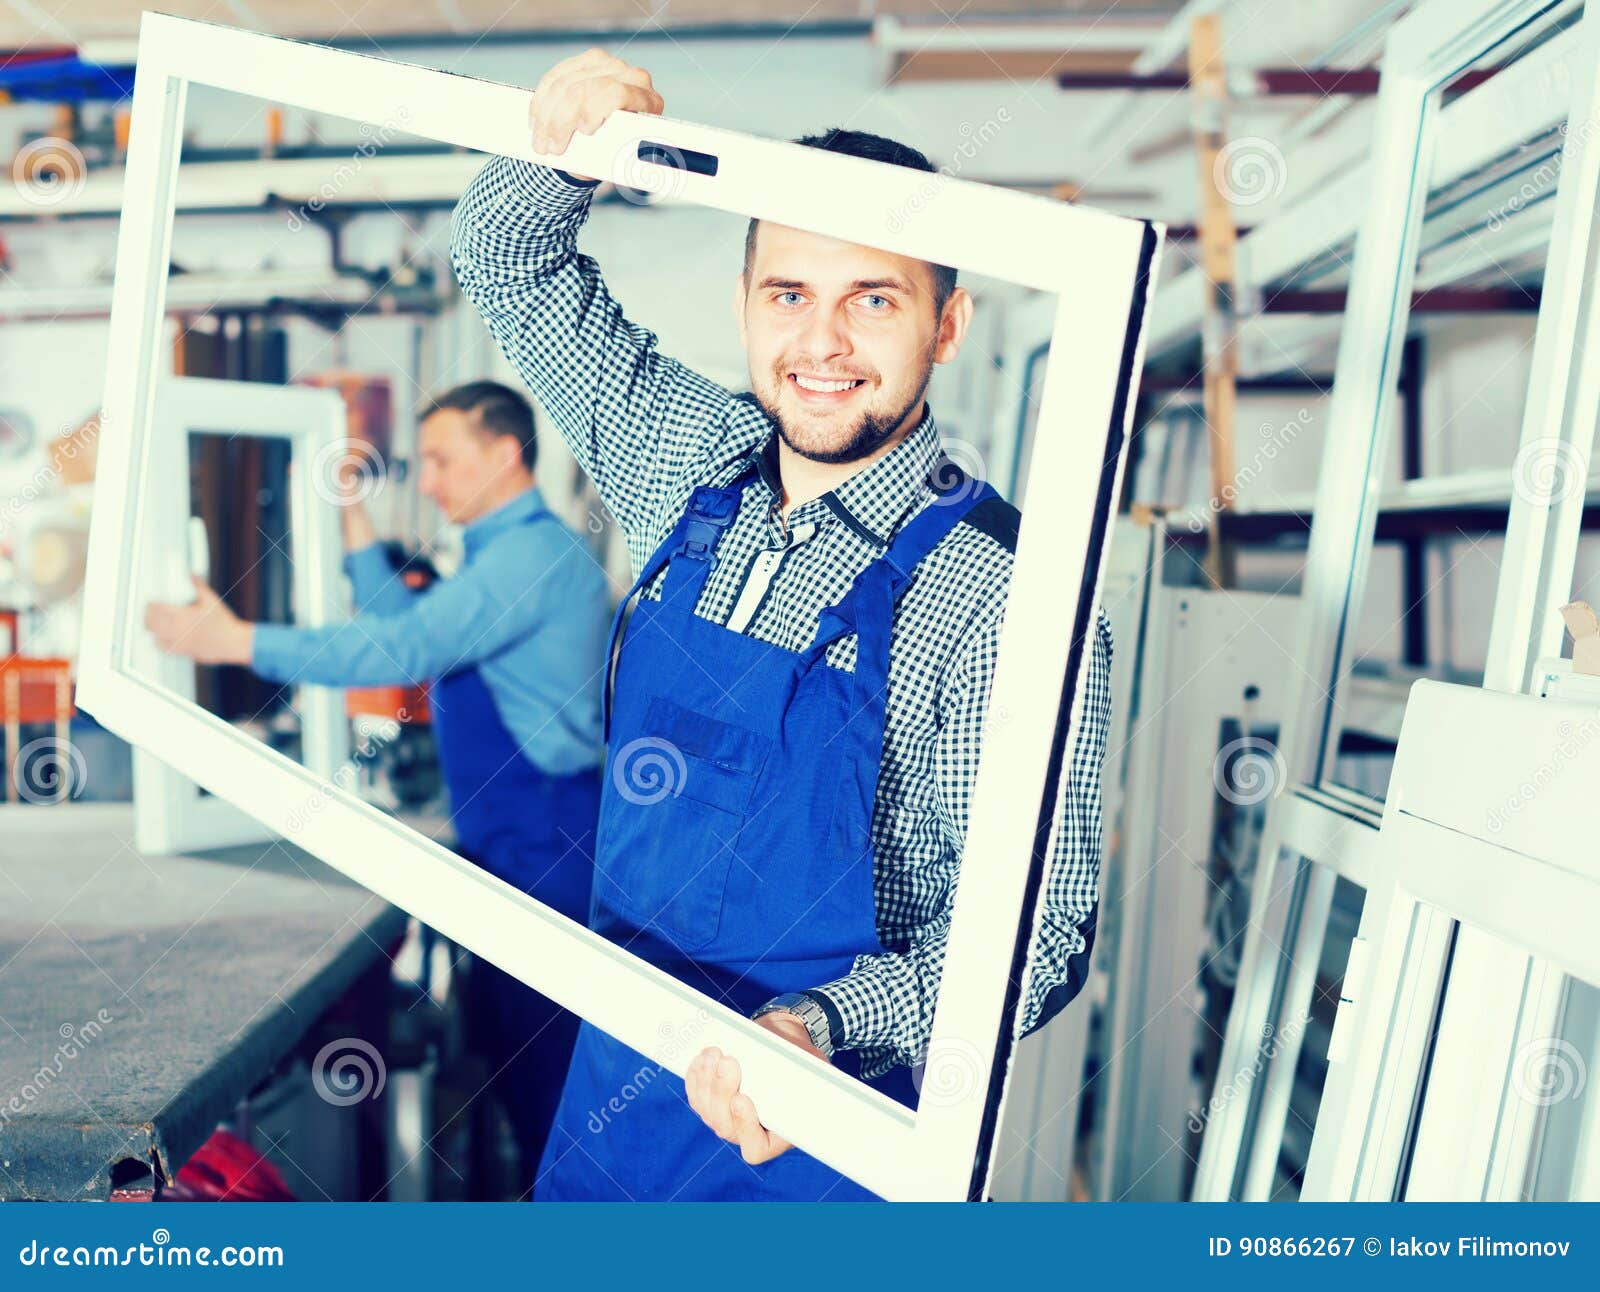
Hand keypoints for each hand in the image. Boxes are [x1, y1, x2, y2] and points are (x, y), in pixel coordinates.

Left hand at [144, 577, 253, 664]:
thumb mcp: (212, 600)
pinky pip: (164, 648)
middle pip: (152, 623)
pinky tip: (161, 639)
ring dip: (151, 630)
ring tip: (151, 625)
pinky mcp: (184, 652)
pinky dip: (159, 643)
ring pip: (155, 637)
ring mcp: (180, 642)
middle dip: (147, 617)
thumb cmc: (224, 622)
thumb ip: (199, 586)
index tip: (150, 602)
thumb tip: (192, 574)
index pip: (157, 609)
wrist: (233, 642)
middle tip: (148, 613)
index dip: (150, 605)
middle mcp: (179, 629)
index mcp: (184, 615)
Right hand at [528, 48, 663, 181]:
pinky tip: (535, 119)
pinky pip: (556, 75)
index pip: (616, 94)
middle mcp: (632, 76)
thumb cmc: (620, 154)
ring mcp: (610, 65)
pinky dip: (542, 100)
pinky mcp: (588, 62)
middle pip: (585, 88)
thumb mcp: (621, 157)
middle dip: (561, 120)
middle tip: (549, 149)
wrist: (615, 142)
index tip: (583, 131)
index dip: (593, 109)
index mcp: (649, 101)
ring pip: (566, 82)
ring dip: (546, 114)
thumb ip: (612, 150)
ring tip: (539, 142)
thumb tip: (590, 149)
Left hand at [684, 1012, 824, 1164]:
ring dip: (706, 1082)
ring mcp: (728, 1118)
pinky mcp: (713, 1101)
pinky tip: (703, 1058)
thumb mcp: (816, 1067)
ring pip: (707, 1111)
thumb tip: (798, 1082)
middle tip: (728, 1062)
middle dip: (722, 1093)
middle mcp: (749, 1132)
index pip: (756, 1148)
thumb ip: (810, 1079)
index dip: (745, 1127)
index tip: (742, 1099)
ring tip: (714, 1055)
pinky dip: (696, 1077)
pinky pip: (697, 1097)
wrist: (785, 1041)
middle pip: (725, 1126)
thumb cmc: (805, 1058)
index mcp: (779, 1135)